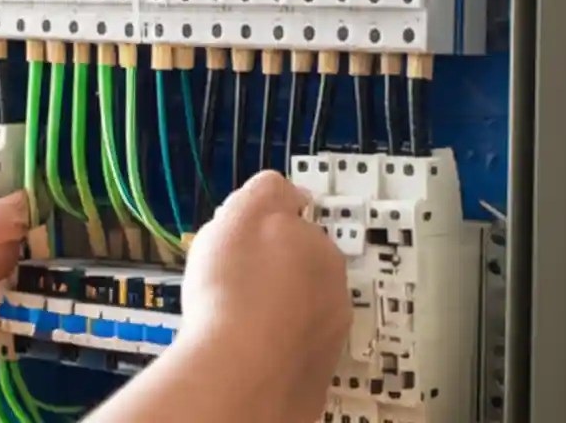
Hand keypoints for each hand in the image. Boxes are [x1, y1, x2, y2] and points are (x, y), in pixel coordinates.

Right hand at [180, 171, 349, 418]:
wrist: (239, 372)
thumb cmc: (234, 290)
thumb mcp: (243, 212)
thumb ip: (266, 192)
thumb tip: (281, 189)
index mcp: (320, 248)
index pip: (297, 226)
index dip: (262, 230)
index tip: (235, 242)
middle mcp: (334, 290)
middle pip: (301, 269)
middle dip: (272, 270)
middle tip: (231, 281)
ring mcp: (328, 336)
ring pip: (300, 311)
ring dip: (275, 310)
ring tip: (235, 319)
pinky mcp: (314, 377)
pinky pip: (292, 350)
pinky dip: (274, 346)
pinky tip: (247, 348)